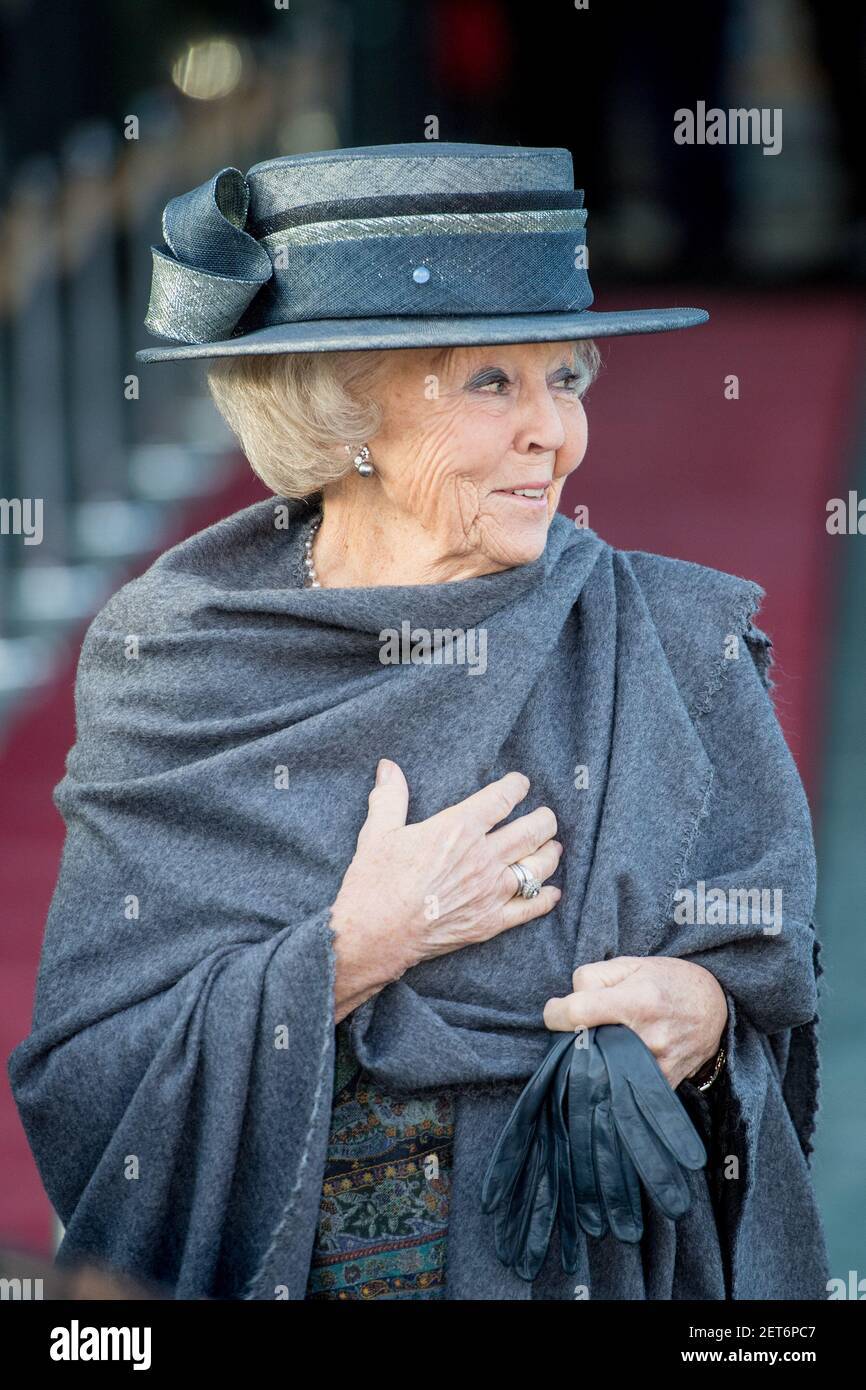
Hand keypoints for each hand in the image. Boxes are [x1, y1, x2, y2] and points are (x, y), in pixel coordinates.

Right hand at [329, 762, 562, 1020]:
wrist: (374, 935)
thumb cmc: (374, 882)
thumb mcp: (378, 832)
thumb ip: (390, 797)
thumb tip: (388, 767)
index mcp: (458, 828)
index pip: (502, 799)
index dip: (517, 787)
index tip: (521, 783)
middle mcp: (482, 857)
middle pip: (532, 831)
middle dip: (544, 820)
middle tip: (546, 816)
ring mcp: (490, 892)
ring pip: (538, 867)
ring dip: (550, 853)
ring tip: (553, 847)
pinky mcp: (490, 922)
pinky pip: (530, 908)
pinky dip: (545, 898)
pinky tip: (551, 892)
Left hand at [542, 955, 727, 1090]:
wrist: (715, 1007)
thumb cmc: (668, 980)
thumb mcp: (631, 964)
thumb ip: (594, 976)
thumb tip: (570, 999)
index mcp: (636, 1000)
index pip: (577, 1012)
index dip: (555, 1013)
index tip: (555, 1012)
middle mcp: (647, 1035)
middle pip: (585, 1046)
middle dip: (575, 1037)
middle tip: (581, 1026)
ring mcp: (656, 1064)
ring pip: (601, 1069)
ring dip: (593, 1057)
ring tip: (602, 1041)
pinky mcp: (664, 1083)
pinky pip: (625, 1085)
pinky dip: (614, 1073)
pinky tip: (618, 1059)